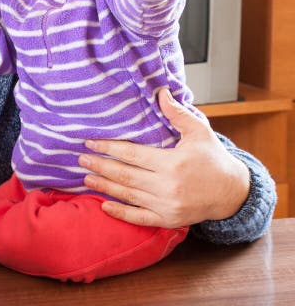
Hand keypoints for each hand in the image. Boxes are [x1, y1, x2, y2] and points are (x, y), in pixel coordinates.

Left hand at [78, 88, 250, 227]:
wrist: (232, 192)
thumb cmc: (213, 158)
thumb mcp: (199, 131)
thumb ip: (177, 113)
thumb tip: (160, 91)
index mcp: (172, 163)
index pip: (132, 154)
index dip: (108, 147)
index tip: (90, 142)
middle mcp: (167, 186)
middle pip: (125, 175)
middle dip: (100, 166)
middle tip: (80, 159)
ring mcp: (167, 206)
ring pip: (128, 195)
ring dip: (104, 187)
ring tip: (86, 178)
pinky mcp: (168, 220)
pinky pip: (140, 218)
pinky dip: (121, 213)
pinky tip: (104, 206)